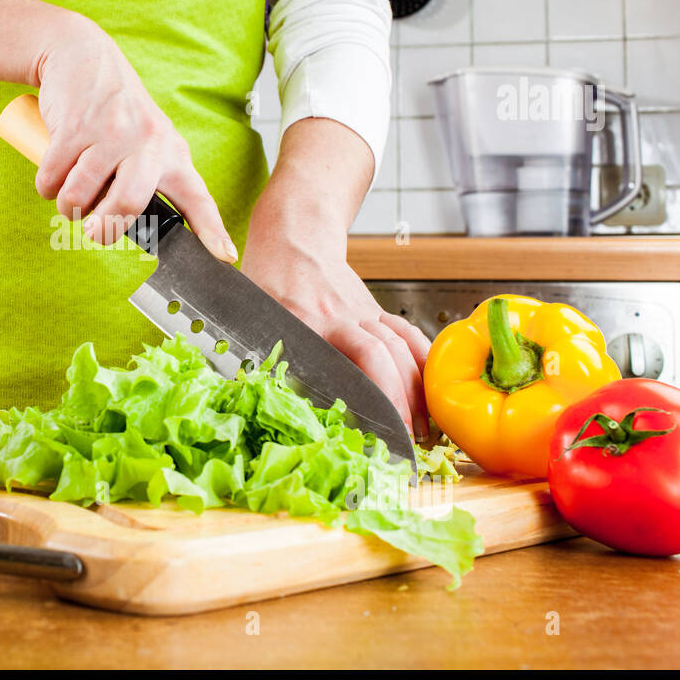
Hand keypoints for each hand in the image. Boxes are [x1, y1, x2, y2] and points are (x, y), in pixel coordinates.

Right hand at [32, 21, 237, 262]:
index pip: (197, 198)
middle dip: (104, 230)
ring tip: (68, 198)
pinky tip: (52, 177)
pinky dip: (47, 186)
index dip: (211, 231)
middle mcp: (148, 142)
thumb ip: (147, 179)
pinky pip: (54, 178)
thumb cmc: (114, 110)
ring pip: (81, 195)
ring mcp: (111, 132)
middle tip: (93, 232)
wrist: (82, 55)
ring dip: (68, 206)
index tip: (224, 257)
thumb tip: (130, 227)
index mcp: (171, 153)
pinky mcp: (76, 127)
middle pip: (130, 204)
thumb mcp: (147, 139)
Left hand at [241, 183, 430, 439]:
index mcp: (309, 320)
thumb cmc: (267, 278)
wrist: (294, 235)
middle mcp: (343, 316)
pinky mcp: (375, 312)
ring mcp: (364, 312)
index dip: (370, 395)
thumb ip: (256, 354)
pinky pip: (407, 336)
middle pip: (383, 356)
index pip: (350, 360)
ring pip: (402, 348)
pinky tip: (431, 392)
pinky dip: (423, 364)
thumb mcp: (248, 315)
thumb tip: (252, 399)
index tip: (373, 431)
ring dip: (417, 389)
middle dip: (399, 402)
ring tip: (422, 430)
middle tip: (404, 443)